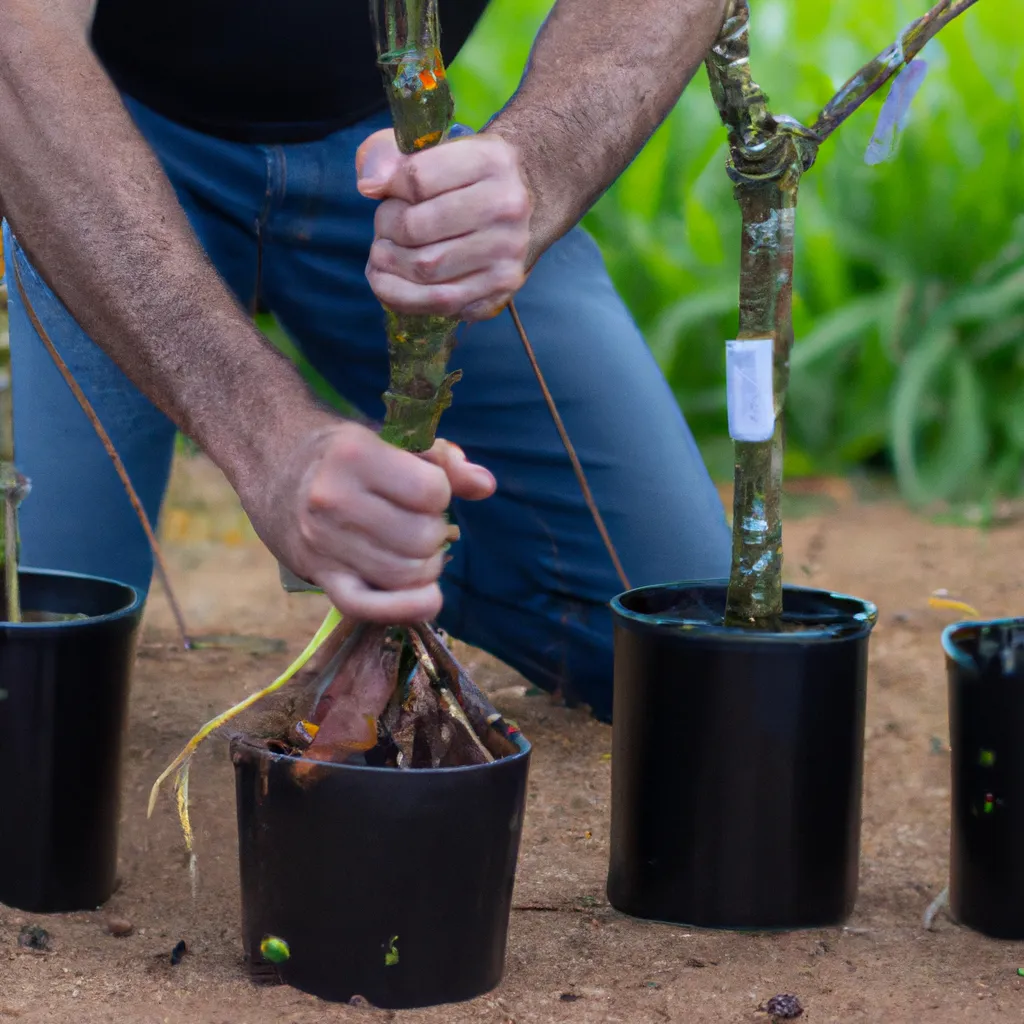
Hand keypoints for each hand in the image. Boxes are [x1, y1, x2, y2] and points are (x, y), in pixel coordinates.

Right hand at [239, 417, 494, 621]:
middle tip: (417, 520)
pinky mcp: (320, 576)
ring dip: (425, 566)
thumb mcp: (389, 439)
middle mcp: (333, 502)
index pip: (431, 491)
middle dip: (434, 532)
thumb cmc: (341, 450)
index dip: (440, 491)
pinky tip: (429, 599)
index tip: (423, 486)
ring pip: (405, 575)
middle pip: (422, 538)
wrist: (271, 462)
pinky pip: (369, 607)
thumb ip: (442, 459)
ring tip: (413, 547)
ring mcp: (324, 544)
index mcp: (354, 457)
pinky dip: (407, 609)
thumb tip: (486, 486)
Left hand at [356, 128, 531, 321]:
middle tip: (384, 228)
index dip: (387, 188)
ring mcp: (507, 251)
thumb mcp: (431, 149)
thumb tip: (370, 185)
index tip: (384, 191)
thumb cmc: (462, 179)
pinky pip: (438, 301)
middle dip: (386, 229)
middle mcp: (507, 207)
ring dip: (390, 262)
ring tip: (384, 252)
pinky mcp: (500, 286)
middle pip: (416, 227)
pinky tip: (387, 280)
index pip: (416, 179)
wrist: (515, 209)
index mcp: (492, 160)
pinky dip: (400, 294)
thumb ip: (389, 155)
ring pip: (424, 267)